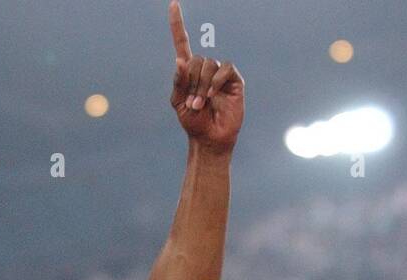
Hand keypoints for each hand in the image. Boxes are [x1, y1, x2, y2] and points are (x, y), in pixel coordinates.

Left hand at [168, 1, 243, 151]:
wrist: (209, 138)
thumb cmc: (193, 122)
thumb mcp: (178, 102)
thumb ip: (178, 82)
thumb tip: (180, 61)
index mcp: (188, 71)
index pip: (182, 43)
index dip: (177, 24)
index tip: (173, 4)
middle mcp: (204, 69)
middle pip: (195, 59)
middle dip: (191, 82)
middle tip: (192, 103)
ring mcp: (220, 73)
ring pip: (208, 65)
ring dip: (202, 86)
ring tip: (200, 104)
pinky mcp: (233, 80)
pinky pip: (224, 69)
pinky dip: (215, 81)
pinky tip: (212, 95)